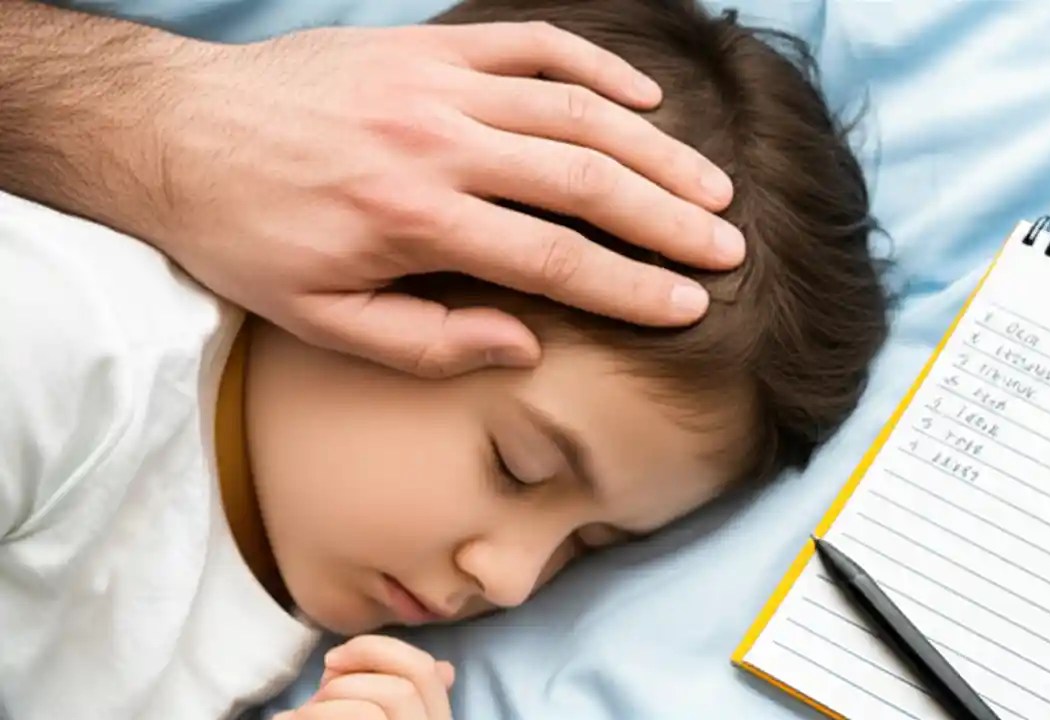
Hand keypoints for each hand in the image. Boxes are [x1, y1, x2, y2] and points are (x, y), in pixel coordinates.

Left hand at [147, 21, 741, 377]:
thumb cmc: (246, 235)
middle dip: (669, 221)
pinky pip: (534, 44)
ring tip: (711, 187)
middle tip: (728, 249)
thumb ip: (427, 342)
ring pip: (577, 110)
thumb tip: (524, 345)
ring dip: (655, 149)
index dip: (632, 288)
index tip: (689, 306)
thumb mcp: (319, 320)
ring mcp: (438, 85)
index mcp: (415, 220)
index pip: (556, 261)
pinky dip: (597, 66)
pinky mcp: (428, 48)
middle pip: (587, 181)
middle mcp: (440, 144)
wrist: (173, 133)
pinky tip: (645, 96)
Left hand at [274, 636, 455, 719]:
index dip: (379, 651)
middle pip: (406, 685)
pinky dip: (309, 716)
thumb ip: (411, 696)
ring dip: (328, 704)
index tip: (334, 659)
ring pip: (376, 707)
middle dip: (352, 680)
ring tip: (302, 715)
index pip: (427, 671)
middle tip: (319, 688)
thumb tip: (447, 668)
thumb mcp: (389, 717)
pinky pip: (355, 719)